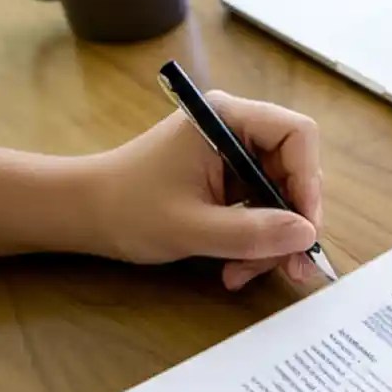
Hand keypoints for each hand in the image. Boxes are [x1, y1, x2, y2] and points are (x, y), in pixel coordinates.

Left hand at [84, 91, 322, 288]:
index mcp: (227, 118)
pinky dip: (254, 241)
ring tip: (245, 274)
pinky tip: (235, 268)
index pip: (297, 135)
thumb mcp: (192, 227)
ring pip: (280, 197)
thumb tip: (306, 235)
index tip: (305, 227)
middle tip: (292, 267)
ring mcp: (232, 155)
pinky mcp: (227, 180)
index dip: (309, 181)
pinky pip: (260, 209)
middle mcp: (236, 129)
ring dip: (271, 240)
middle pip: (294, 171)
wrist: (82, 214)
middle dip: (292, 222)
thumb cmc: (126, 209)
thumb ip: (252, 232)